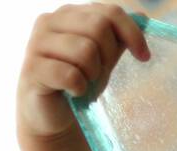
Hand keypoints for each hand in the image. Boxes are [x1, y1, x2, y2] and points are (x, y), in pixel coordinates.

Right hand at [17, 3, 149, 139]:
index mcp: (69, 13)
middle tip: (99, 73)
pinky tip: (73, 92)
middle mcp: (49, 21)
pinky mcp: (32, 69)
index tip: (144, 56)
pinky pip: (70, 75)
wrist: (54, 113)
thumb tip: (143, 16)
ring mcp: (37, 43)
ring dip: (92, 74)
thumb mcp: (104, 56)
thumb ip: (119, 36)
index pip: (110, 11)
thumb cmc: (79, 80)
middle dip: (108, 56)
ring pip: (85, 50)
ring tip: (83, 82)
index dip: (132, 34)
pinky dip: (79, 88)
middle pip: (98, 27)